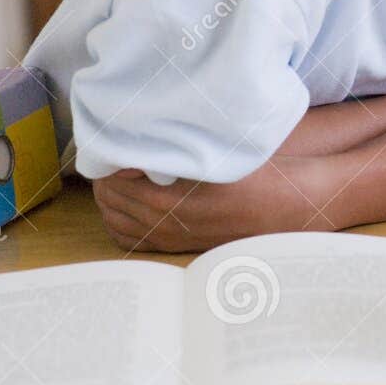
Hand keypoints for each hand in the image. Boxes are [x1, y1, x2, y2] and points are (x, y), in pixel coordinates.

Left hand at [91, 156, 339, 253]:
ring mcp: (169, 238)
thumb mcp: (218, 153)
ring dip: (109, 197)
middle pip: (110, 201)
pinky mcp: (173, 246)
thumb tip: (138, 139)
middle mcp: (166, 224)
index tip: (112, 140)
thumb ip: (179, 147)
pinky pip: (127, 238)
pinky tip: (125, 201)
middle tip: (110, 151)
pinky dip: (117, 220)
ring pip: (114, 220)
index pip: (115, 182)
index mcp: (174, 201)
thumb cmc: (254, 173)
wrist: (281, 207)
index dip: (108, 160)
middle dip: (104, 176)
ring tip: (115, 173)